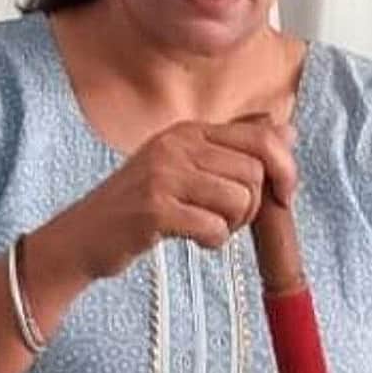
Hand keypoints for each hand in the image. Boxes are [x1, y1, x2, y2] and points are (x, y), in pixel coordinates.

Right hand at [65, 116, 297, 279]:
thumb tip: (289, 132)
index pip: (261, 135)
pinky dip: (212, 242)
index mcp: (188, 130)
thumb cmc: (139, 204)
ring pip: (239, 199)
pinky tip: (192, 239)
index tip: (283, 195)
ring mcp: (163, 173)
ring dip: (232, 225)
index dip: (285, 167)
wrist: (82, 235)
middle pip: (254, 171)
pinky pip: (214, 227)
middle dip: (252, 206)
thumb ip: (234, 148)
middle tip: (226, 220)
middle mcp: (176, 143)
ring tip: (206, 227)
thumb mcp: (185, 166)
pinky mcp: (154, 208)